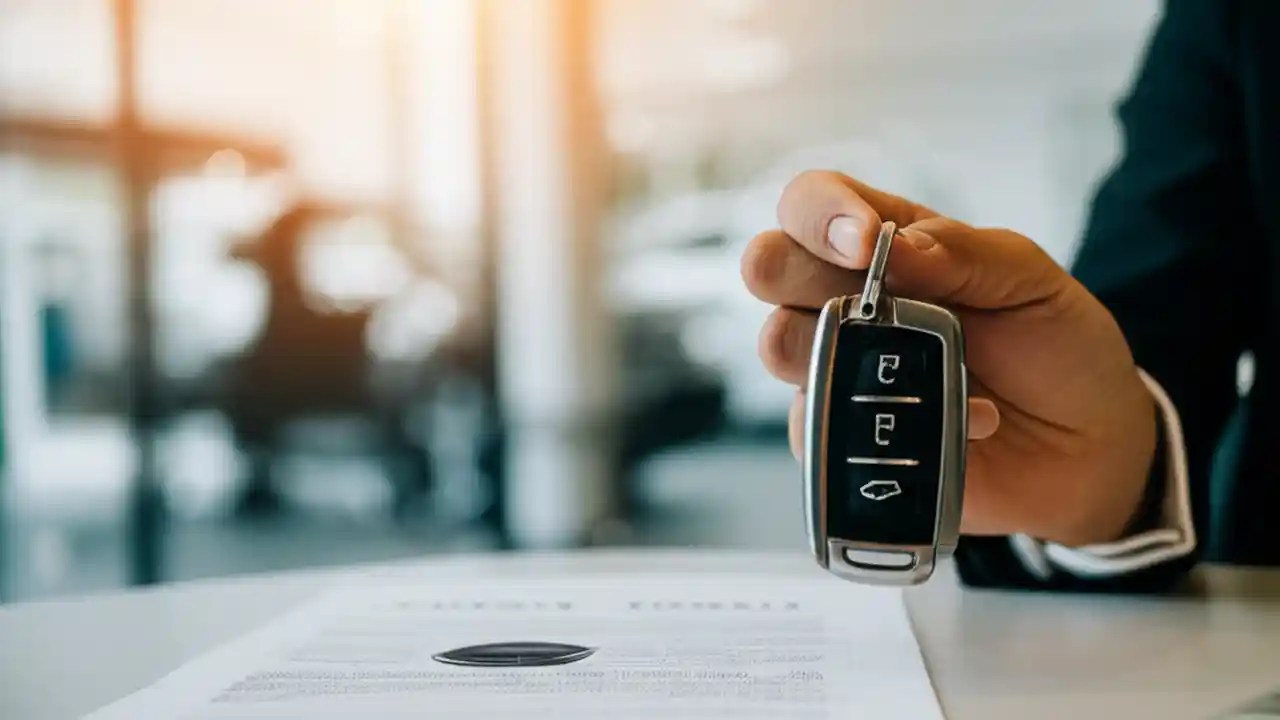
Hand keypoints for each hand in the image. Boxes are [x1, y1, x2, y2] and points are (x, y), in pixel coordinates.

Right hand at [741, 171, 1156, 546]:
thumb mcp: (1031, 280)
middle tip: (868, 302)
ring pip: (779, 344)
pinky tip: (959, 425)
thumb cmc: (1054, 350)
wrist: (1086, 448)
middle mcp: (846, 299)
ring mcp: (839, 368)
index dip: (819, 213)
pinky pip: (818, 428)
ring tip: (933, 373)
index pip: (812, 202)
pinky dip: (889, 428)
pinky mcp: (842, 437)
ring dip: (847, 356)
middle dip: (797, 273)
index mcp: (884, 244)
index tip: (865, 243)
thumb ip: (963, 250)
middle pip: (767, 265)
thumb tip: (889, 245)